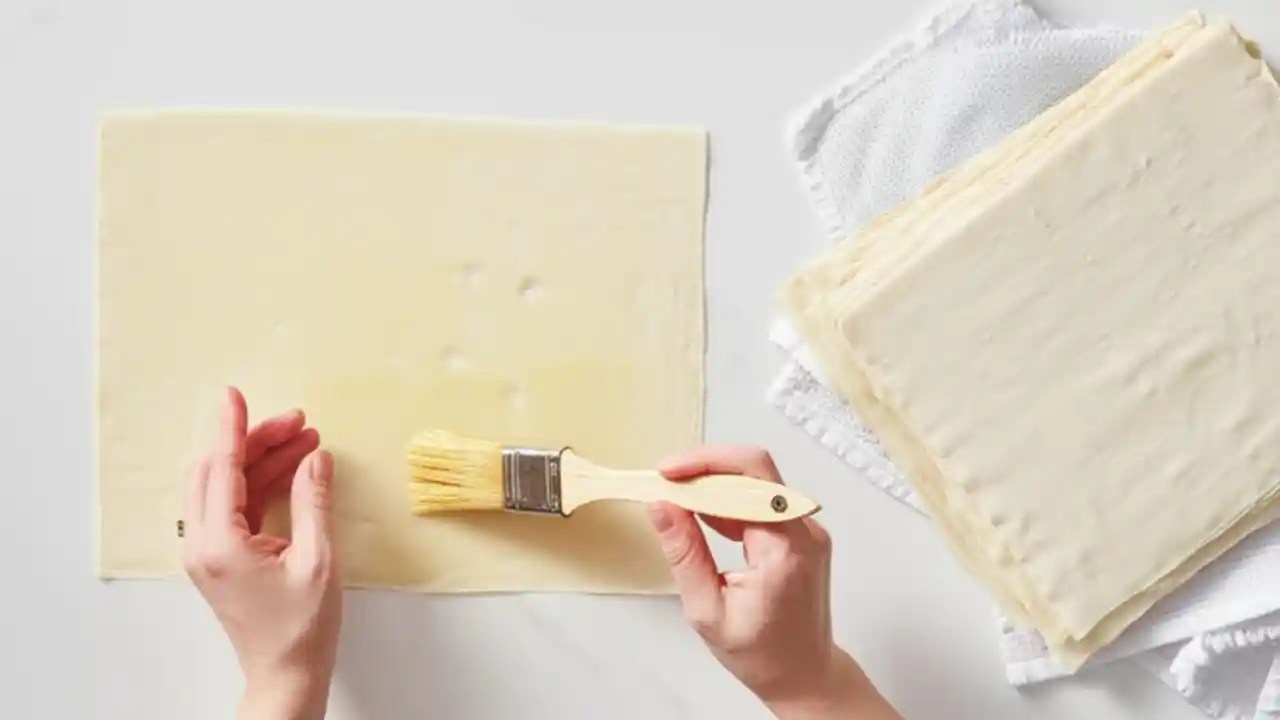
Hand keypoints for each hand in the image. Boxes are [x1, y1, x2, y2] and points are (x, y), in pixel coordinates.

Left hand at [183, 387, 341, 719]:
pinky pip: (233, 507)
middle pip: (219, 472)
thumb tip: (315, 459)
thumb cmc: (302, 628)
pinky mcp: (220, 559)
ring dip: (261, 461)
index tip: (234, 394)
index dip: (232, 428)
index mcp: (220, 544)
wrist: (286, 674)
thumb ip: (314, 502)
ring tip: (305, 442)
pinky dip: (259, 484)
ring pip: (225, 487)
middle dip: (256, 440)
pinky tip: (291, 472)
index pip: (222, 469)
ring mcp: (208, 553)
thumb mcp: (318, 559)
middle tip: (297, 422)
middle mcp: (202, 545)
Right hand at [650, 446, 900, 719]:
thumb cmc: (761, 655)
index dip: (706, 463)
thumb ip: (684, 554)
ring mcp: (807, 531)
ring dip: (714, 484)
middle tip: (665, 482)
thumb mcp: (707, 610)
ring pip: (757, 483)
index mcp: (785, 550)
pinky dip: (728, 501)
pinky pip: (762, 501)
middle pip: (755, 471)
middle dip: (705, 469)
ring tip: (676, 497)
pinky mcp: (801, 534)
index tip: (667, 473)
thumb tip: (661, 506)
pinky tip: (700, 512)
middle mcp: (805, 532)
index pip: (751, 477)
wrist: (804, 674)